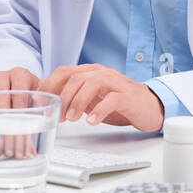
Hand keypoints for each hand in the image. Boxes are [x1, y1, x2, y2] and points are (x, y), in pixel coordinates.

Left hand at [38, 64, 165, 131]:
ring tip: (71, 119)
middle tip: (58, 116)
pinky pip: (111, 99)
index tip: (41, 101)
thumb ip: (75, 96)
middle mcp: (103, 73)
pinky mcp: (128, 96)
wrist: (151, 106)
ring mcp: (117, 83)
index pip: (65, 71)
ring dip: (78, 102)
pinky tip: (91, 122)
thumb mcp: (93, 99)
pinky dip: (98, 110)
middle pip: (76, 77)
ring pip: (92, 83)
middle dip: (63, 97)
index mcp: (92, 72)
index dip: (50, 84)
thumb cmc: (120, 103)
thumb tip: (49, 103)